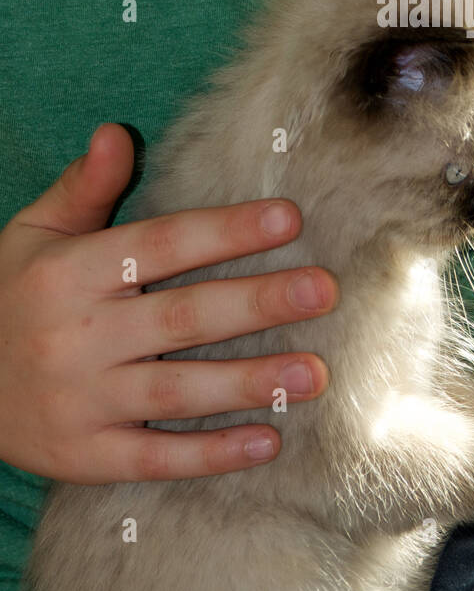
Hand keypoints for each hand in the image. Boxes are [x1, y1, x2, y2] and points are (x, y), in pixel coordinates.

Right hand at [0, 123, 337, 483]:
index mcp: (70, 273)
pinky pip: (155, 457)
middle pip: (182, 316)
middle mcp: (78, 336)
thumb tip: (118, 133)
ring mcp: (81, 401)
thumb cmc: (11, 297)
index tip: (290, 217)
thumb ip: (84, 188)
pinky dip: (210, 454)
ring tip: (315, 373)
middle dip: (258, 302)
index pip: (161, 245)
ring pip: (178, 391)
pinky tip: (266, 441)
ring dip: (250, 383)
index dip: (226, 231)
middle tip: (324, 290)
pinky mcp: (85, 456)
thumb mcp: (33, 235)